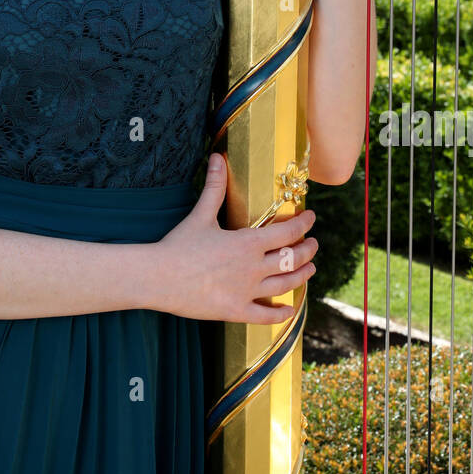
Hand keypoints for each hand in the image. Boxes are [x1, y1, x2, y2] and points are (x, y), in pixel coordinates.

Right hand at [149, 153, 317, 323]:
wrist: (158, 277)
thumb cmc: (178, 244)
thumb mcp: (200, 214)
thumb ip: (215, 186)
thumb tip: (217, 156)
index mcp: (248, 242)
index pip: (287, 231)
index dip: (304, 224)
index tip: (311, 218)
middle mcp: (253, 267)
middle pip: (292, 259)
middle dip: (308, 251)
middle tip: (315, 245)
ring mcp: (246, 292)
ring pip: (285, 285)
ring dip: (302, 276)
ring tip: (310, 270)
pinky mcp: (235, 311)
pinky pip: (266, 316)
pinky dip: (281, 314)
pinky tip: (290, 310)